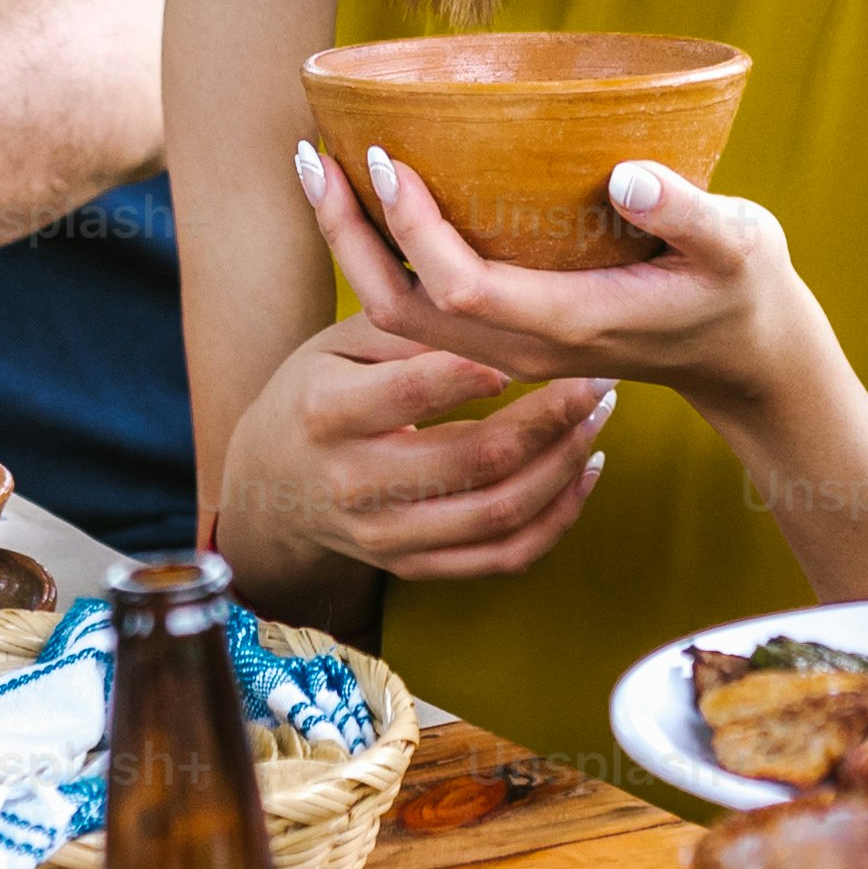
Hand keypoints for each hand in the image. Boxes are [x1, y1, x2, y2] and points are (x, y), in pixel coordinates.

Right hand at [218, 315, 613, 580]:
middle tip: (597, 379)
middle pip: (474, 459)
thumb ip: (408, 325)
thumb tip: (491, 302)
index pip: (413, 391)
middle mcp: (354, 482)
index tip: (534, 341)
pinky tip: (583, 474)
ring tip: (597, 419)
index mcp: (329, 411)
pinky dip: (556, 520)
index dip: (478, 370)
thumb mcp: (339, 343)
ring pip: (498, 514)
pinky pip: (501, 558)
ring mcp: (385, 535)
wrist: (270, 487)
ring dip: (564, 466)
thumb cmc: (318, 391)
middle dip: (552, 418)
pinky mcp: (412, 566)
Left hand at [298, 136, 826, 432]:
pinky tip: (376, 204)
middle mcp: (524, 346)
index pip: (461, 288)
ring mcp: (513, 348)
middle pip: (401, 309)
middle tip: (313, 156)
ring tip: (324, 172)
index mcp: (569, 324)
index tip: (389, 156)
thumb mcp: (740, 243)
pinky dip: (385, 257)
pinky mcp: (511, 334)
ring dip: (355, 246)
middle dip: (349, 235)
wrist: (746, 358)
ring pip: (402, 316)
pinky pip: (424, 310)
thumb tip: (629, 174)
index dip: (414, 228)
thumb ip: (689, 212)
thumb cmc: (743, 290)